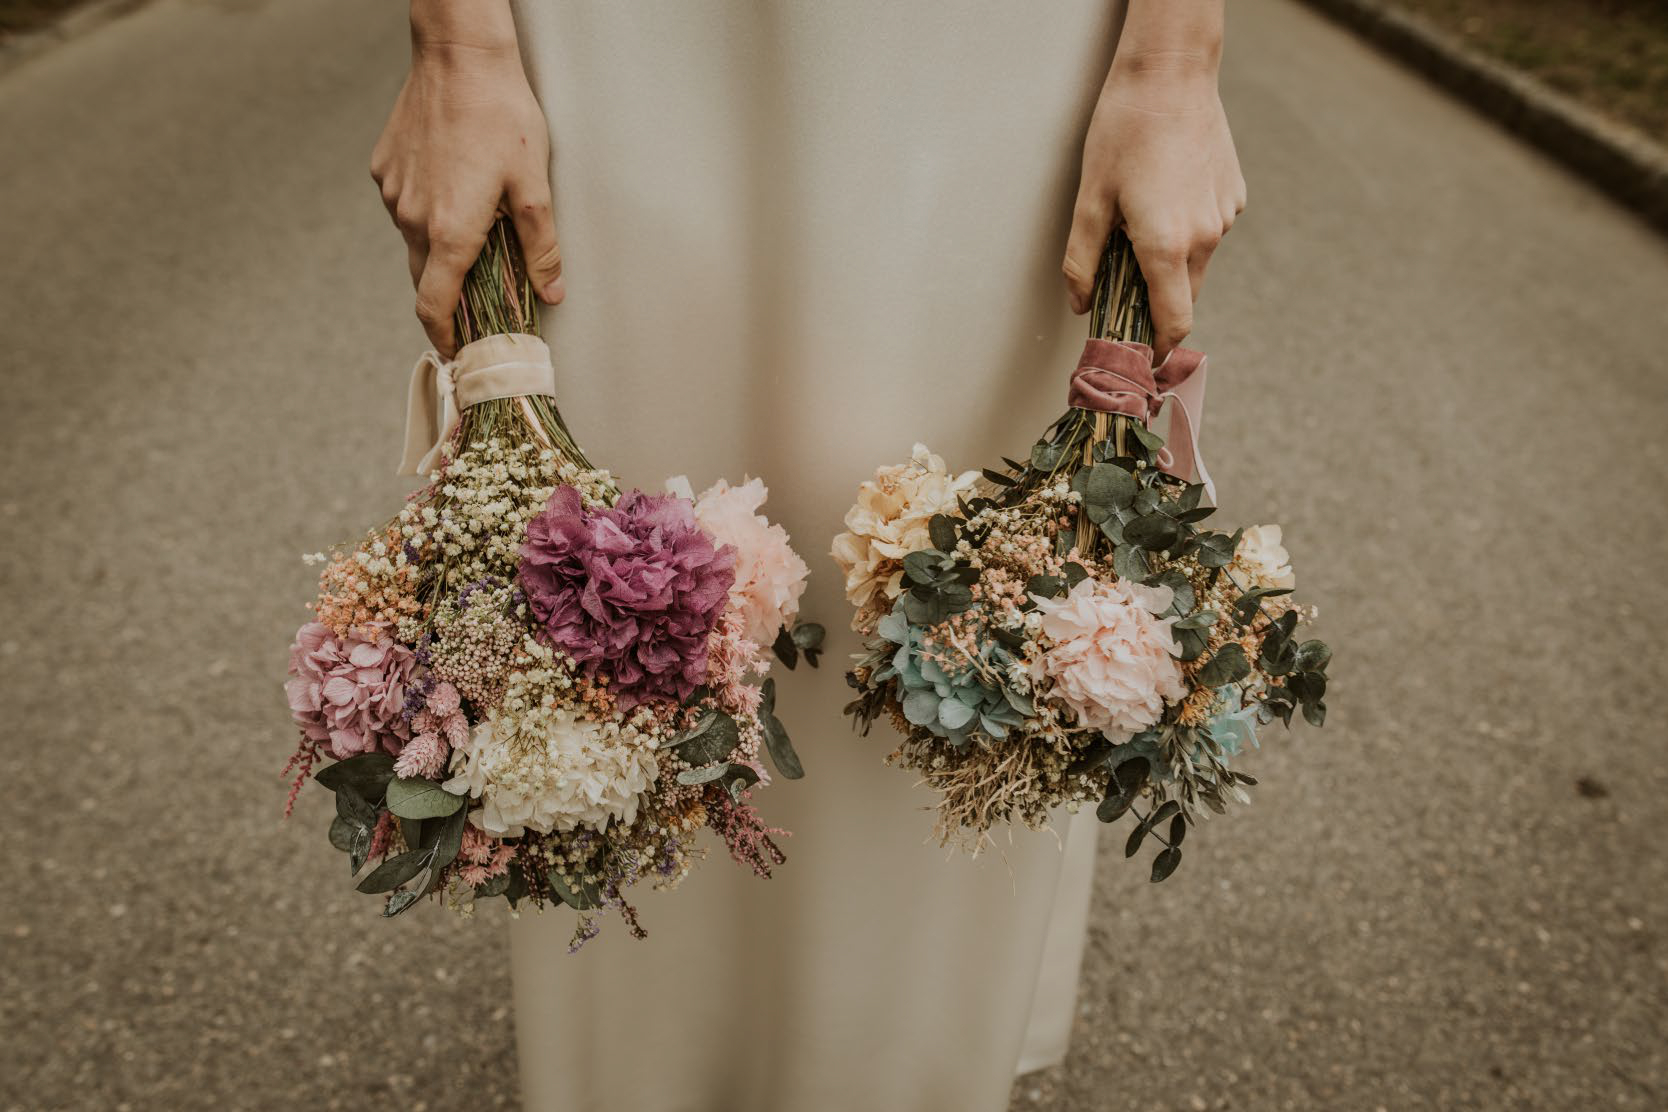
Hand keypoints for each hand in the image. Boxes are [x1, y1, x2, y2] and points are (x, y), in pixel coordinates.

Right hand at [370, 5, 560, 355]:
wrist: (459, 57)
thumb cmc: (502, 116)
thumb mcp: (535, 186)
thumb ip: (541, 247)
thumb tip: (550, 292)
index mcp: (450, 230)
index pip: (434, 305)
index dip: (444, 336)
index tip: (457, 350)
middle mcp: (412, 217)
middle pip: (424, 277)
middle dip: (449, 295)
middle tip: (479, 297)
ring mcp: (394, 193)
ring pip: (414, 240)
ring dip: (440, 247)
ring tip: (476, 226)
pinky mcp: (384, 169)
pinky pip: (405, 206)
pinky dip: (427, 212)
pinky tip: (455, 187)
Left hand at [1063, 45, 1245, 360]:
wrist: (1172, 73)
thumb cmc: (1124, 130)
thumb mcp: (1089, 198)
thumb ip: (1082, 261)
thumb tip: (1080, 304)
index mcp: (1166, 245)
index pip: (1174, 324)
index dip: (1157, 347)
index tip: (1141, 356)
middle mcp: (1205, 237)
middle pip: (1184, 298)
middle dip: (1156, 303)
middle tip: (1124, 287)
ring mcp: (1225, 216)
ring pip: (1197, 263)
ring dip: (1171, 262)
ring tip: (1140, 223)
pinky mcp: (1236, 194)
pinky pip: (1210, 230)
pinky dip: (1188, 229)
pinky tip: (1165, 194)